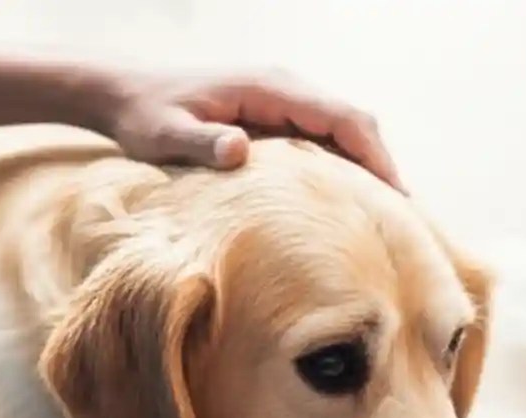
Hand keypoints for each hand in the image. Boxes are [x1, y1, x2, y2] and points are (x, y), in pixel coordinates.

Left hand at [106, 68, 404, 191]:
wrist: (124, 95)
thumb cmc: (143, 116)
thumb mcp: (164, 135)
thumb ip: (201, 143)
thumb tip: (241, 150)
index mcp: (269, 88)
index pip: (341, 117)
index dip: (374, 156)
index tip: (397, 196)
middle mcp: (283, 88)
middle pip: (353, 123)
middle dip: (381, 166)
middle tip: (400, 221)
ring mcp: (280, 101)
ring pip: (341, 131)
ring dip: (365, 168)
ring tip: (381, 220)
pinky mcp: (272, 116)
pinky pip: (320, 137)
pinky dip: (341, 166)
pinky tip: (344, 204)